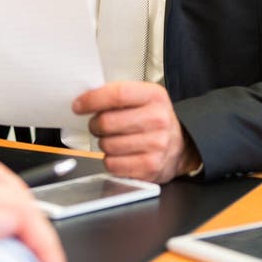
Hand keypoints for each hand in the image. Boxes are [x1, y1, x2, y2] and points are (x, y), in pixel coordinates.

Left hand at [73, 81, 200, 183]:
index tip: (79, 105)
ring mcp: (156, 145)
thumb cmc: (154, 119)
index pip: (118, 94)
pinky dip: (110, 160)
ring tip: (114, 139)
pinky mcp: (150, 167)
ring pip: (107, 144)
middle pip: (108, 121)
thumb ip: (118, 95)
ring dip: (103, 143)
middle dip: (95, 124)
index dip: (93, 99)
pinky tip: (121, 154)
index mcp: (154, 96)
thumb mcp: (143, 98)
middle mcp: (158, 120)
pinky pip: (113, 164)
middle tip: (97, 125)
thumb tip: (85, 98)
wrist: (181, 146)